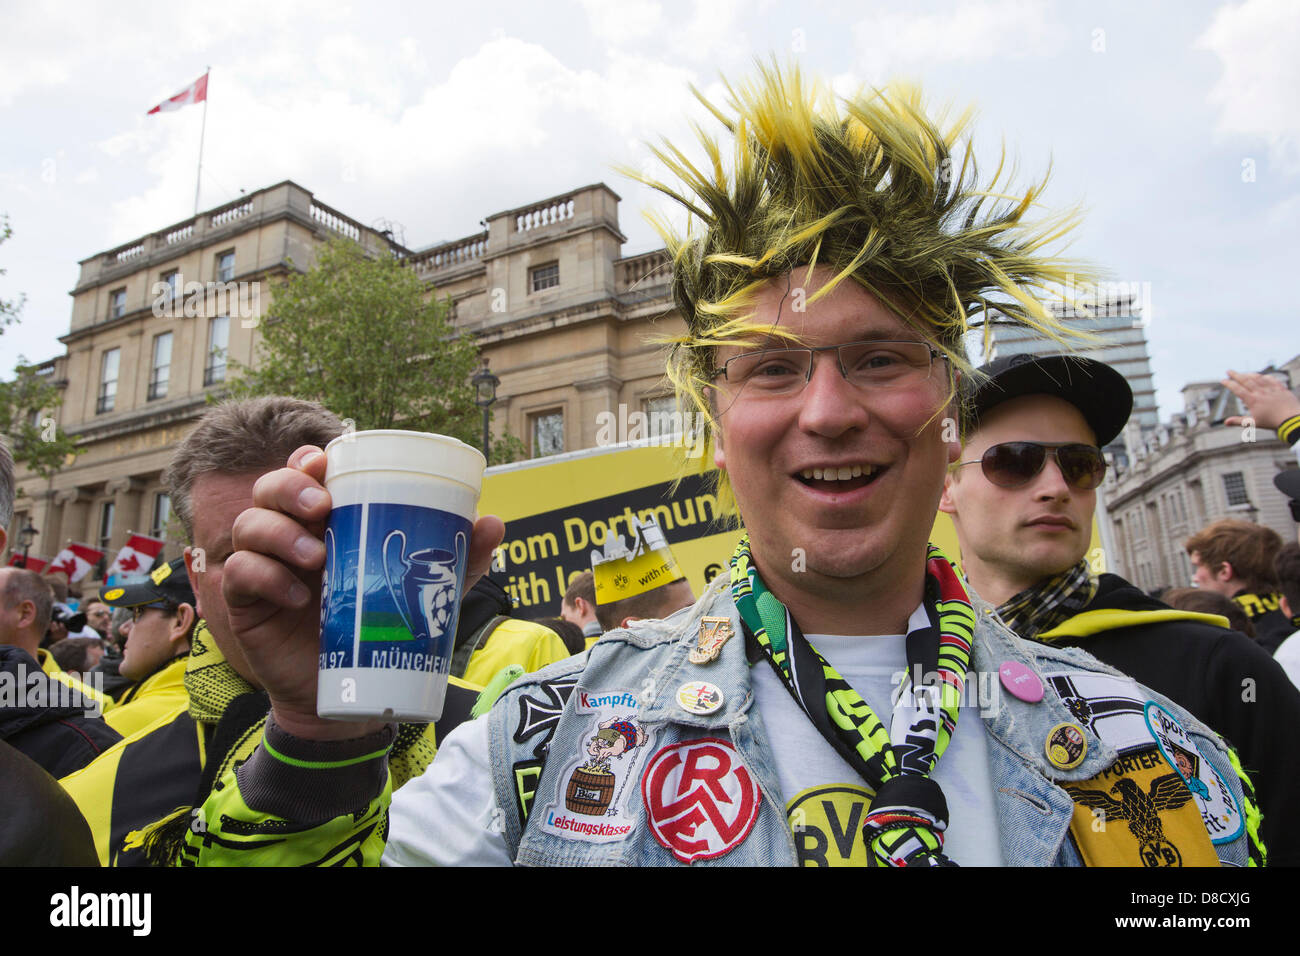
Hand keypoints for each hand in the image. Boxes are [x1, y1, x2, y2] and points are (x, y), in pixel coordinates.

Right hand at [222, 445, 504, 740]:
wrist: (354, 695)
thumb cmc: (385, 629)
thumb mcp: (427, 592)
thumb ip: (458, 560)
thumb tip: (494, 523)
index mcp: (327, 522)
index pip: (305, 472)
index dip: (308, 460)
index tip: (326, 462)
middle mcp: (290, 536)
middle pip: (269, 489)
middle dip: (290, 487)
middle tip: (323, 508)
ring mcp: (264, 566)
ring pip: (248, 525)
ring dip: (279, 532)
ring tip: (316, 558)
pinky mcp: (245, 603)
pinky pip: (238, 573)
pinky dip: (263, 575)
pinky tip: (293, 595)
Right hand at [1222, 370, 1299, 430]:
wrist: (1291, 419)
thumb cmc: (1271, 422)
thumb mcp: (1253, 423)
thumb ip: (1238, 421)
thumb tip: (1226, 422)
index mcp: (1252, 400)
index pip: (1238, 389)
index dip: (1229, 384)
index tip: (1223, 380)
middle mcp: (1261, 392)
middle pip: (1246, 380)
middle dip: (1236, 375)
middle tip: (1229, 371)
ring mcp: (1271, 389)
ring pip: (1258, 378)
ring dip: (1249, 374)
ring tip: (1243, 373)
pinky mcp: (1280, 388)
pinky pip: (1271, 379)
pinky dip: (1265, 377)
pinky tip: (1262, 376)